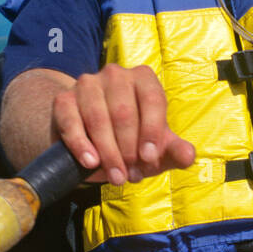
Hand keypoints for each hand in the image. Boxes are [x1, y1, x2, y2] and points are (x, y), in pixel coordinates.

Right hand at [50, 64, 195, 185]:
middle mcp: (116, 74)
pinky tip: (90, 162)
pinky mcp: (64, 99)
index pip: (152, 100)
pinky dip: (81, 144)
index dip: (152, 131)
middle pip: (124, 112)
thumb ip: (173, 151)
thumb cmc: (132, 139)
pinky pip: (71, 121)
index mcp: (143, 78)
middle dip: (128, 149)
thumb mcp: (155, 147)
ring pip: (97, 117)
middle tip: (132, 175)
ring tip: (116, 176)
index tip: (150, 159)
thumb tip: (189, 156)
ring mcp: (87, 84)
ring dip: (108, 152)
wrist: (91, 138)